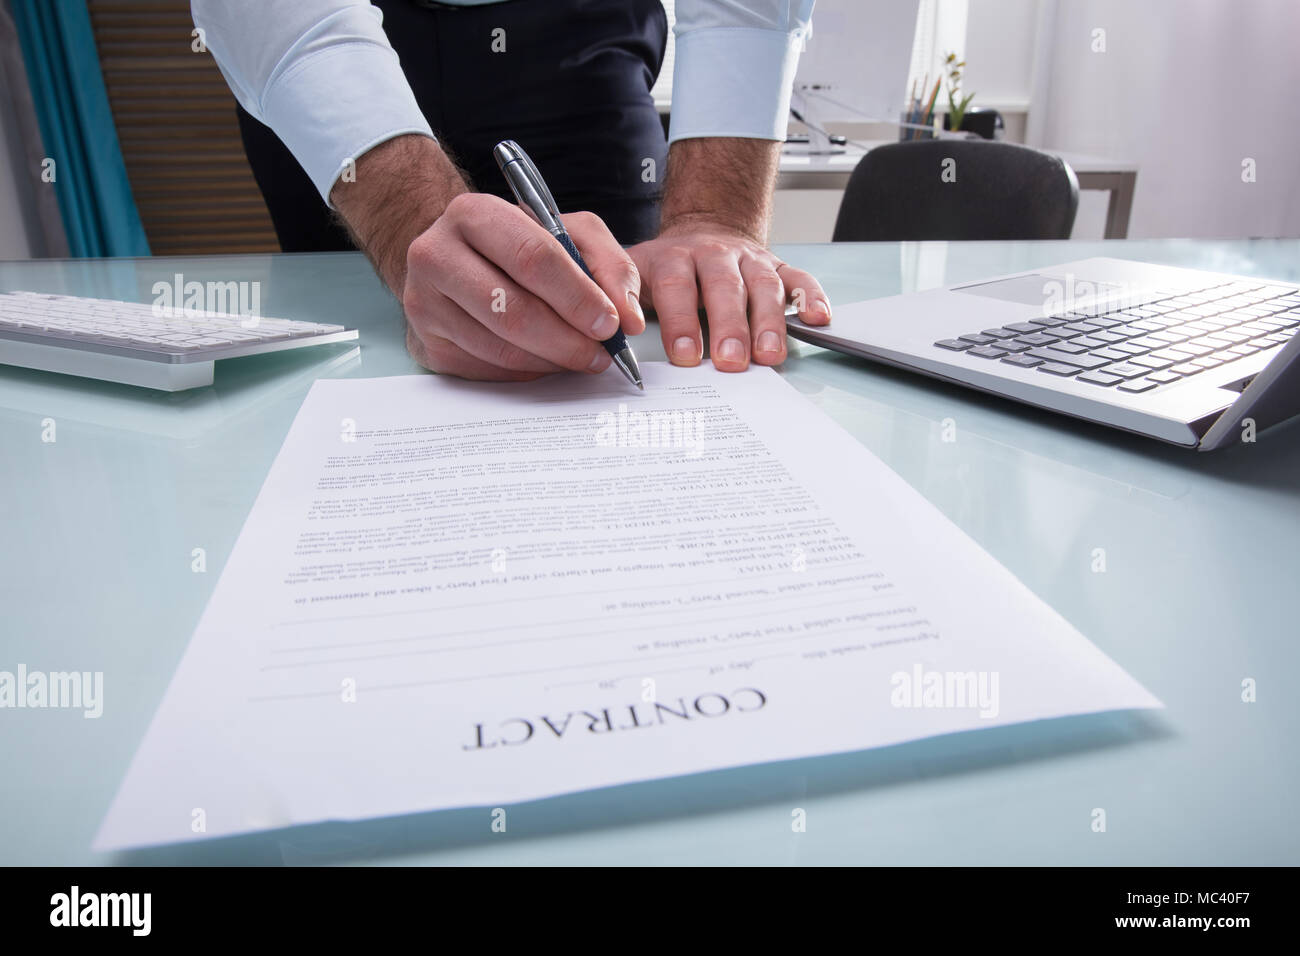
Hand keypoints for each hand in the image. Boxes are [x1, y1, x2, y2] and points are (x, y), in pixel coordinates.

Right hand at [401, 194, 645, 380]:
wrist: (453, 261)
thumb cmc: (518, 246)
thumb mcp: (570, 234)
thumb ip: (609, 266)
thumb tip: (628, 317)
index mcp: (473, 214)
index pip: (531, 258)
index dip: (577, 296)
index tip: (610, 323)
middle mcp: (436, 255)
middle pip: (512, 309)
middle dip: (568, 339)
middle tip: (602, 353)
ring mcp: (424, 303)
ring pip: (500, 348)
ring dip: (552, 361)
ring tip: (581, 357)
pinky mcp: (427, 345)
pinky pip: (487, 371)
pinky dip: (527, 372)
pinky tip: (546, 360)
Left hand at [628, 222, 830, 370]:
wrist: (703, 233)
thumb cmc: (666, 270)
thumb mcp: (631, 273)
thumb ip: (616, 296)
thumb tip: (598, 330)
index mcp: (674, 257)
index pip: (676, 285)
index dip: (681, 320)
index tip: (685, 355)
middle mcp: (714, 255)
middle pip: (724, 288)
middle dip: (728, 326)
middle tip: (730, 362)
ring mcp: (749, 260)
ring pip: (763, 285)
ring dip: (769, 321)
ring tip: (770, 355)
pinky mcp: (777, 267)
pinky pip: (798, 279)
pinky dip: (812, 297)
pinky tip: (819, 319)